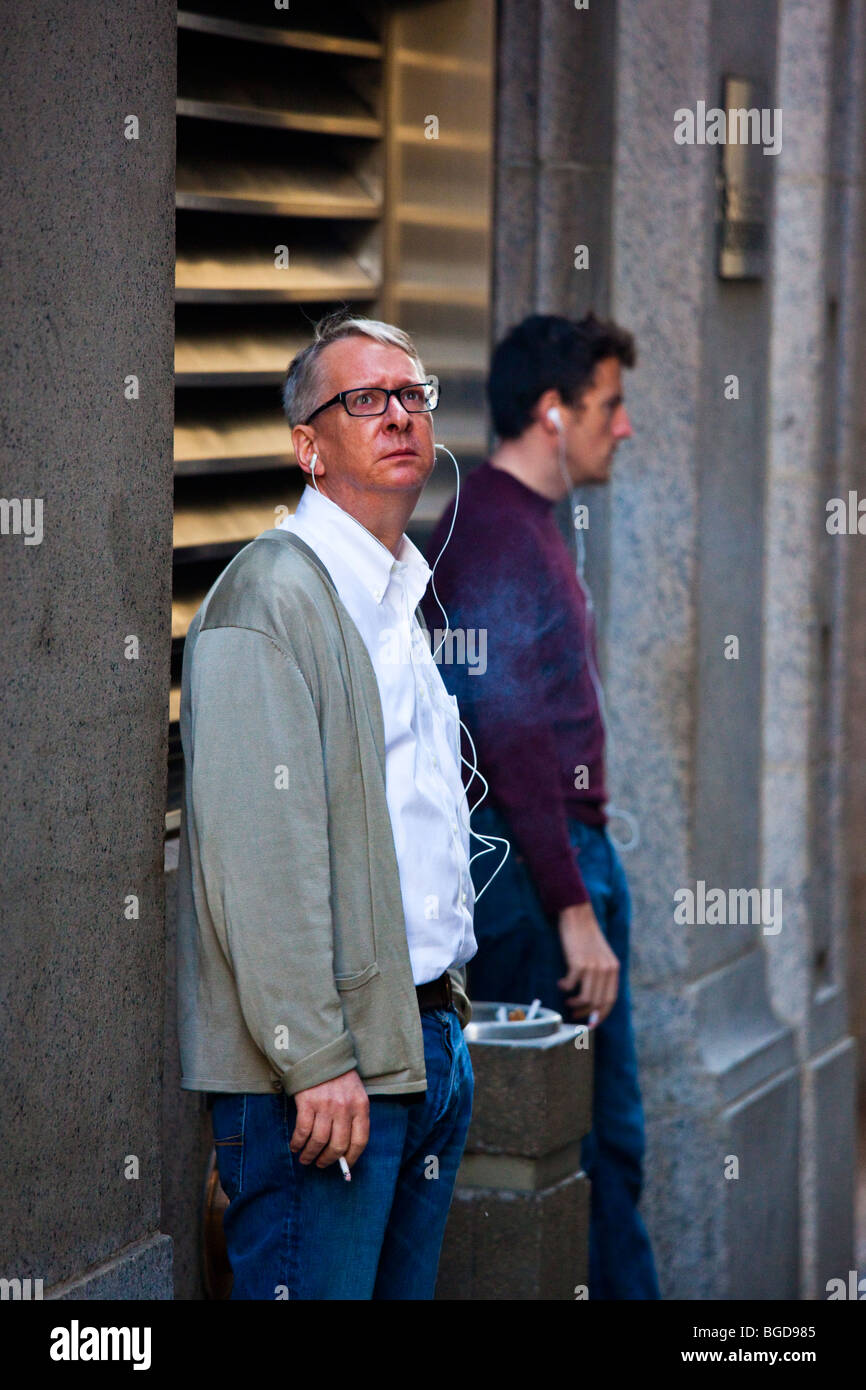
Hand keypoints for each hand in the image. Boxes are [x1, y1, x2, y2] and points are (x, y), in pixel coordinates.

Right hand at [290, 1068, 369, 1169]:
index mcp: (360, 1106)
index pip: (360, 1140)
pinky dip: (298, 1142)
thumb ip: (353, 1118)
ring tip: (306, 1159)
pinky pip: (303, 1131)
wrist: (320, 1055)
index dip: (351, 1157)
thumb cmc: (339, 1078)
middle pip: (338, 1145)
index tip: (344, 1165)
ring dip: (310, 1154)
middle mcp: (344, 1108)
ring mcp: (326, 1105)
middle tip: (321, 1164)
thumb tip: (344, 1150)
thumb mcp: (355, 1094)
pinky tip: (295, 1146)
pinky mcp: (307, 1102)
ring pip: (319, 1141)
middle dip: (328, 1159)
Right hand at [557, 901, 619, 1025]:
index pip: (610, 1000)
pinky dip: (565, 988)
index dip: (600, 1015)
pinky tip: (561, 983)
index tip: (591, 1023)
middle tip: (574, 1014)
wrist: (577, 915)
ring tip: (568, 1001)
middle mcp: (606, 970)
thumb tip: (592, 1000)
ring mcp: (593, 967)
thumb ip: (601, 974)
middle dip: (585, 1013)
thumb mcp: (600, 955)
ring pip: (586, 998)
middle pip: (598, 1003)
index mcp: (613, 969)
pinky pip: (571, 985)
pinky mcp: (578, 963)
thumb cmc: (585, 936)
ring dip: (575, 1004)